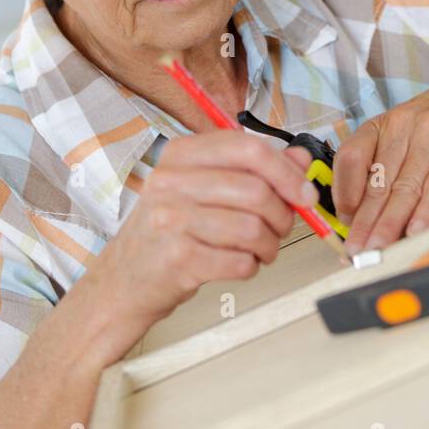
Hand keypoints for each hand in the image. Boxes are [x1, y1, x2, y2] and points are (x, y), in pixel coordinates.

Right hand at [92, 131, 315, 347]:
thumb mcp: (204, 188)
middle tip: (280, 228)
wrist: (123, 280)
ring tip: (259, 250)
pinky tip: (238, 263)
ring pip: (253, 227)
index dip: (286, 170)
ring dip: (269, 245)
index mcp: (181, 154)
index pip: (248, 148)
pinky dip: (250, 267)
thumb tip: (300, 158)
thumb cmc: (169, 231)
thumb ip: (253, 169)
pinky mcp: (177, 259)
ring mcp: (171, 220)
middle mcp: (171, 181)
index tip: (304, 192)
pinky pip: (240, 261)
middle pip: (256, 190)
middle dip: (282, 215)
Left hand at [332, 61, 428, 255]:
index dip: (343, 193)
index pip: (351, 158)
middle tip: (355, 251)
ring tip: (378, 250)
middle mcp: (404, 126)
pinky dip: (428, 210)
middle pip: (378, 181)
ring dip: (390, 224)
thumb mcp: (413, 126)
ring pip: (405, 187)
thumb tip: (374, 205)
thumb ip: (393, 159)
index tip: (343, 222)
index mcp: (386, 122)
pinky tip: (418, 230)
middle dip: (364, 222)